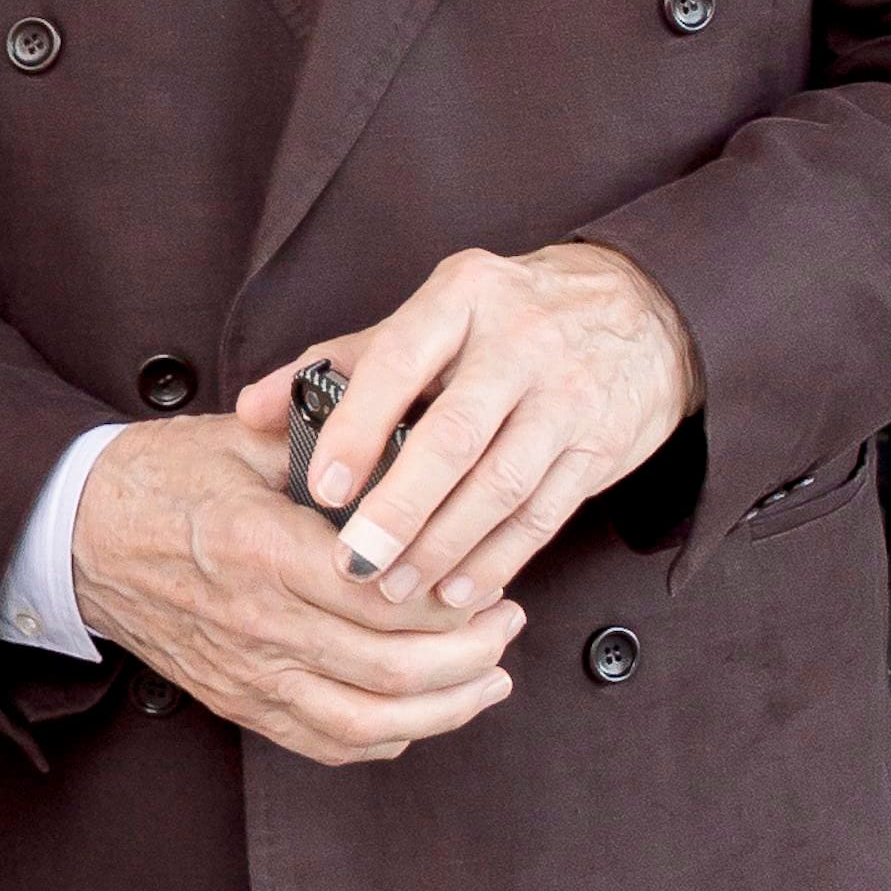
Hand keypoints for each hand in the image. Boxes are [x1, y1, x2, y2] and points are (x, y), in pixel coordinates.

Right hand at [68, 407, 521, 766]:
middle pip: (391, 668)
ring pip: (369, 722)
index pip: (381, 594)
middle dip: (471, 654)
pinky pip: (327, 743)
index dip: (451, 596)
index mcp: (260, 548)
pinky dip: (390, 739)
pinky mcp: (239, 702)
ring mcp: (247, 674)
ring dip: (445, 708)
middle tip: (509, 623)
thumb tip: (421, 447)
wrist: (78, 537)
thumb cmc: (162, 479)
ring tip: (489, 678)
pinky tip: (427, 712)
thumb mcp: (246, 439)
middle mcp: (256, 623)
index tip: (491, 577)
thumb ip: (333, 446)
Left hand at [237, 243, 699, 617]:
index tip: (324, 485)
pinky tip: (457, 593)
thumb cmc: (506, 320)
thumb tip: (251, 410)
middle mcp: (521, 341)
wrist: (639, 311)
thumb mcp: (431, 317)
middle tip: (355, 561)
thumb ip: (341, 364)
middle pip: (455, 435)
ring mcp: (567, 396)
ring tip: (396, 588)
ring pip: (500, 484)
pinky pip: (543, 515)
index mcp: (462, 297)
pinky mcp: (599, 447)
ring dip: (444, 546)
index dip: (360, 426)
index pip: (401, 358)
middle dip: (401, 507)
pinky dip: (498, 560)